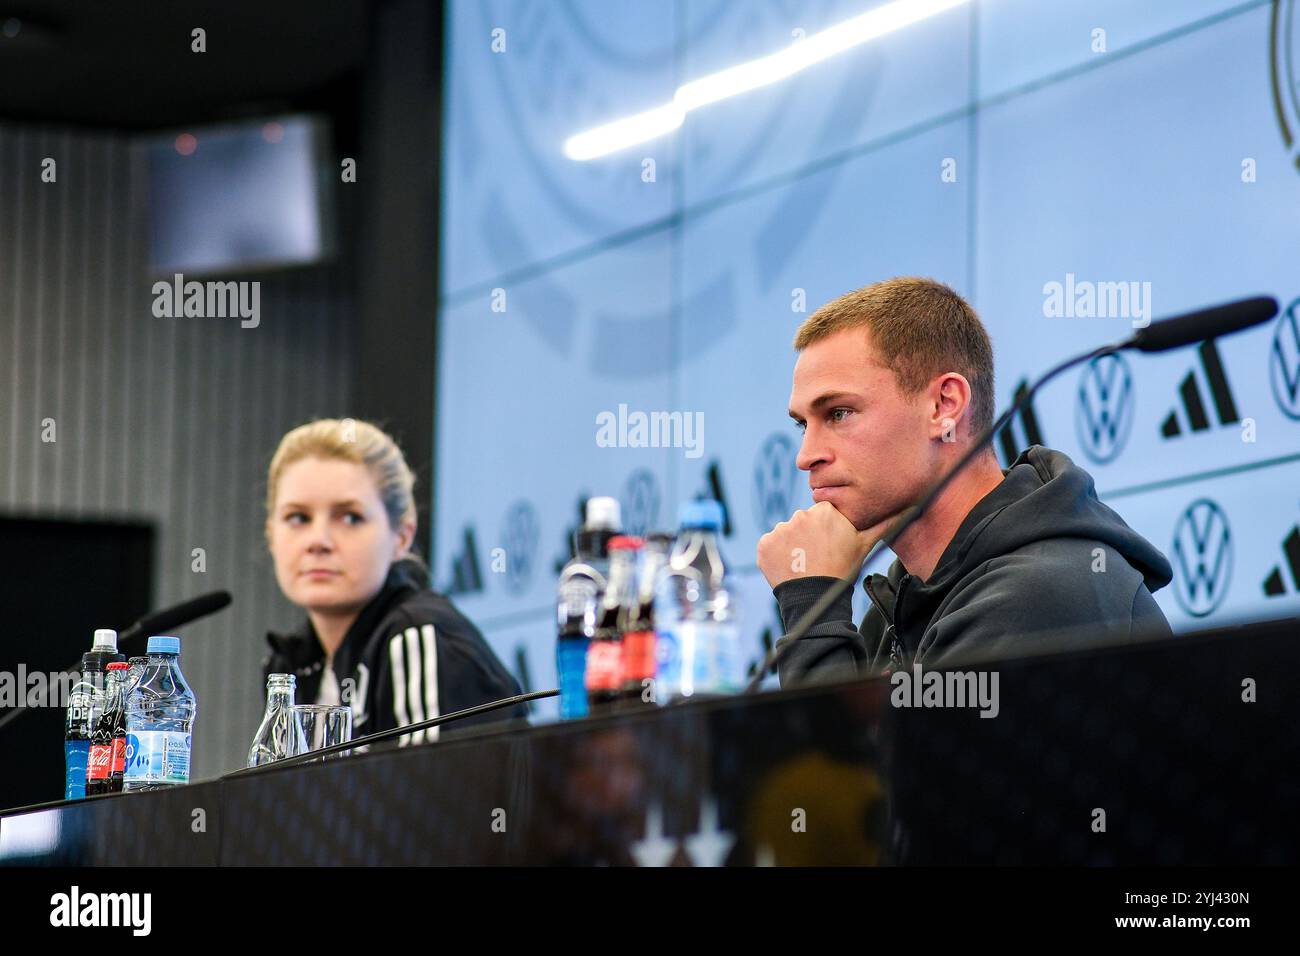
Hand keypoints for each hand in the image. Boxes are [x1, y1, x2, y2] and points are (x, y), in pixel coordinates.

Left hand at [757, 501, 884, 588]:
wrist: (817, 599)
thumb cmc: (843, 569)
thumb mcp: (865, 545)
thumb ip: (884, 523)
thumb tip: (910, 508)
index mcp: (825, 511)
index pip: (822, 514)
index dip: (826, 530)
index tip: (829, 546)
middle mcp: (800, 515)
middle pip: (803, 522)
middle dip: (808, 536)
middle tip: (817, 557)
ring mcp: (780, 530)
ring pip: (787, 534)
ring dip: (792, 546)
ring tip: (803, 563)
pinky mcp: (764, 544)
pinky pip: (771, 545)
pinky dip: (777, 555)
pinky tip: (790, 567)